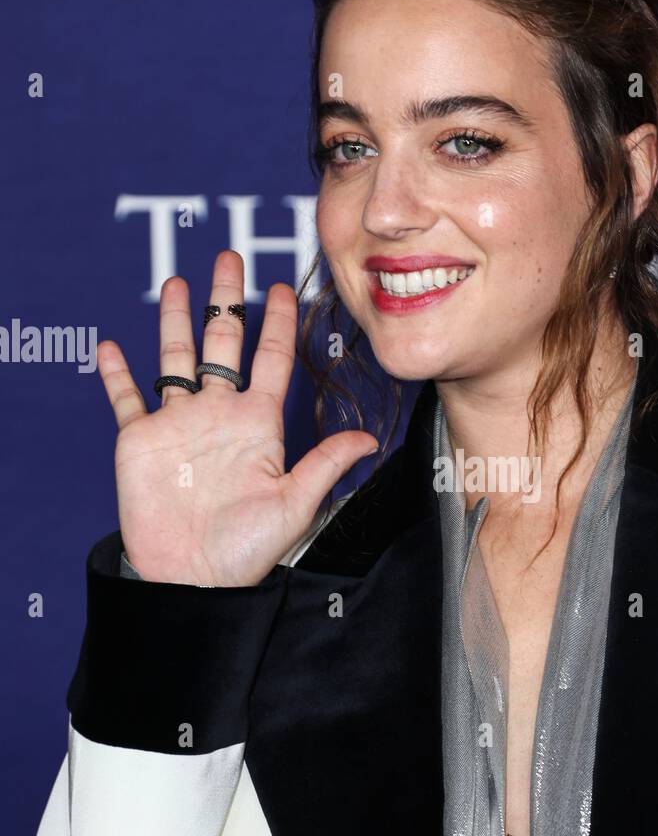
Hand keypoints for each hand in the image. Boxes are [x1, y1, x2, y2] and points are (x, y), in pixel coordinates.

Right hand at [96, 249, 376, 585]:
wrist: (194, 578)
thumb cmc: (248, 549)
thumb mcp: (295, 504)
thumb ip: (326, 465)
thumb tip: (370, 441)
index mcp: (257, 423)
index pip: (270, 359)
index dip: (277, 323)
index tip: (283, 287)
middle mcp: (218, 414)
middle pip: (222, 343)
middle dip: (225, 300)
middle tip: (229, 257)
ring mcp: (178, 423)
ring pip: (175, 359)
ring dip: (174, 321)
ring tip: (175, 282)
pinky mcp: (139, 440)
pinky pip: (126, 399)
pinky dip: (116, 374)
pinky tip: (111, 348)